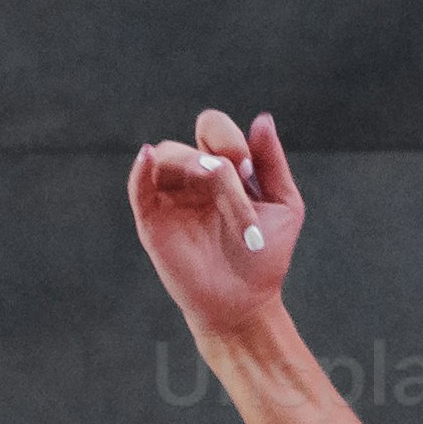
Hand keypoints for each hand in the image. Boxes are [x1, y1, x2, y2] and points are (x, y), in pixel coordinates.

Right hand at [121, 106, 303, 340]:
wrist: (246, 304)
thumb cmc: (265, 258)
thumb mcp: (284, 205)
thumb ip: (273, 162)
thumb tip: (262, 119)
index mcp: (221, 171)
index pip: (214, 129)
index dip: (231, 140)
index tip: (250, 171)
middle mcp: (192, 181)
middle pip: (191, 141)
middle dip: (217, 153)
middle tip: (236, 177)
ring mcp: (171, 200)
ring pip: (165, 156)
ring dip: (191, 160)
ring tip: (213, 178)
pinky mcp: (153, 223)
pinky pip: (138, 187)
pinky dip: (139, 169)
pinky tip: (147, 156)